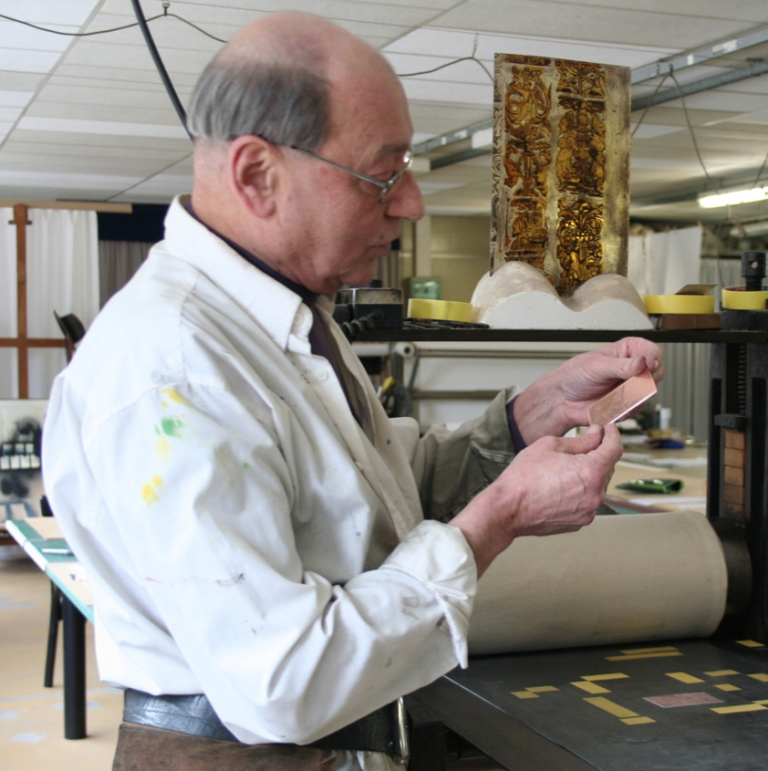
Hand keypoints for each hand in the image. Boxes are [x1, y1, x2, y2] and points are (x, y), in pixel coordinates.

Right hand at [451, 424, 621, 575]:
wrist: (508, 509)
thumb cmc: (524, 476)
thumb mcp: (550, 445)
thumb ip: (581, 439)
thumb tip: (597, 435)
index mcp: (591, 471)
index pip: (615, 448)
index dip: (613, 434)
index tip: (608, 428)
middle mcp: (596, 494)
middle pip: (607, 467)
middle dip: (597, 454)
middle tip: (581, 444)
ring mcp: (589, 511)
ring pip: (597, 485)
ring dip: (588, 474)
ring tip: (563, 469)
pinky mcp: (580, 522)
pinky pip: (586, 501)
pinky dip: (580, 491)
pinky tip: (559, 486)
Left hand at [513, 337, 663, 441]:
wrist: (563, 400)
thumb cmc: (575, 376)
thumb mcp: (597, 366)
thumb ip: (621, 365)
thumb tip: (642, 362)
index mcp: (626, 351)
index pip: (652, 350)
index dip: (654, 357)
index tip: (648, 365)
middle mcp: (633, 368)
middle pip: (657, 373)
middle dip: (644, 381)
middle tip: (629, 384)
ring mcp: (631, 387)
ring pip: (648, 393)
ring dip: (633, 397)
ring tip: (613, 396)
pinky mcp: (627, 404)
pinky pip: (636, 408)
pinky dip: (625, 409)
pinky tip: (610, 406)